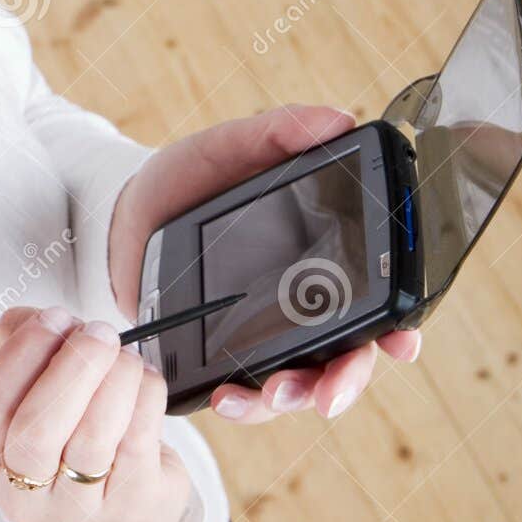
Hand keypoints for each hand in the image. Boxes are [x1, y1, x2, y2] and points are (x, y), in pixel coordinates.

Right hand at [0, 305, 191, 521]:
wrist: (126, 485)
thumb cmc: (70, 426)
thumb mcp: (32, 383)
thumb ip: (21, 342)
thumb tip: (34, 321)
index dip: (19, 356)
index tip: (51, 319)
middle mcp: (22, 494)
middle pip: (35, 428)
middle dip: (73, 366)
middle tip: (98, 332)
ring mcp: (76, 508)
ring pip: (93, 434)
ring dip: (115, 377)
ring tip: (124, 353)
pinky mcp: (129, 505)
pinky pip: (138, 438)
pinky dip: (145, 394)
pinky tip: (143, 378)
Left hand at [107, 105, 422, 422]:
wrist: (120, 217)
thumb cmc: (184, 180)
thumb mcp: (225, 150)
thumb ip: (275, 134)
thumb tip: (337, 119)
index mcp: (321, 257)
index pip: (377, 298)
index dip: (398, 326)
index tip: (401, 343)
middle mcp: (303, 305)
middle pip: (347, 356)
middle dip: (346, 381)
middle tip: (328, 393)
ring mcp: (263, 336)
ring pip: (300, 384)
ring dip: (296, 398)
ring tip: (272, 394)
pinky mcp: (221, 356)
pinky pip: (244, 391)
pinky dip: (243, 403)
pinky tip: (227, 398)